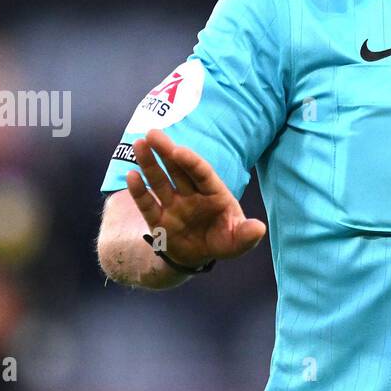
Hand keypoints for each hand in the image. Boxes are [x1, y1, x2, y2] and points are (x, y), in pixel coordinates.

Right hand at [126, 129, 266, 268]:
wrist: (199, 257)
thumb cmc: (223, 241)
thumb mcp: (237, 242)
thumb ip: (246, 235)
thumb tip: (259, 228)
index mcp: (214, 194)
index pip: (202, 173)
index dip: (190, 162)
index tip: (178, 151)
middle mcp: (191, 194)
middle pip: (178, 169)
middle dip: (166, 151)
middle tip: (153, 133)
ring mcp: (173, 205)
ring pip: (160, 181)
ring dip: (149, 163)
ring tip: (139, 144)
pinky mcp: (157, 219)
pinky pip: (147, 203)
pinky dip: (139, 191)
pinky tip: (131, 176)